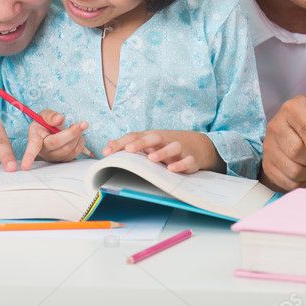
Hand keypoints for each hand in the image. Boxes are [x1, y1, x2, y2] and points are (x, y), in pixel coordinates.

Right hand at [20, 110, 88, 169]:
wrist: (50, 131)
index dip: (29, 157)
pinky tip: (78, 136)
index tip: (25, 167)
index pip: (33, 147)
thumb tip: (60, 119)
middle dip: (72, 133)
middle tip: (83, 123)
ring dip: (78, 137)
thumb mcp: (44, 115)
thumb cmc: (45, 123)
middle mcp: (43, 150)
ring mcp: (53, 157)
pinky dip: (80, 143)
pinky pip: (75, 153)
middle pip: (57, 143)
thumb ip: (50, 115)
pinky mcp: (62, 160)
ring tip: (78, 127)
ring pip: (68, 149)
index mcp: (35, 138)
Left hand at [103, 130, 220, 173]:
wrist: (198, 145)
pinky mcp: (191, 159)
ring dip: (162, 152)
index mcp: (152, 137)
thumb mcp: (149, 143)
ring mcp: (179, 149)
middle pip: (153, 137)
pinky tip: (171, 169)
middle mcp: (165, 140)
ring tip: (151, 158)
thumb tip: (108, 146)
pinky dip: (180, 164)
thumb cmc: (166, 146)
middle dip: (141, 143)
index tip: (107, 151)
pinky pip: (187, 161)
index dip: (121, 143)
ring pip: (172, 147)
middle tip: (129, 150)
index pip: (135, 136)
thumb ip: (130, 145)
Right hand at [259, 94, 305, 191]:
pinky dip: (298, 181)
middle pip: (296, 150)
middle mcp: (275, 125)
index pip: (305, 129)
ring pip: (292, 168)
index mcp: (291, 109)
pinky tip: (302, 170)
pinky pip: (286, 181)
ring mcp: (268, 145)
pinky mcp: (267, 163)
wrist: (292, 132)